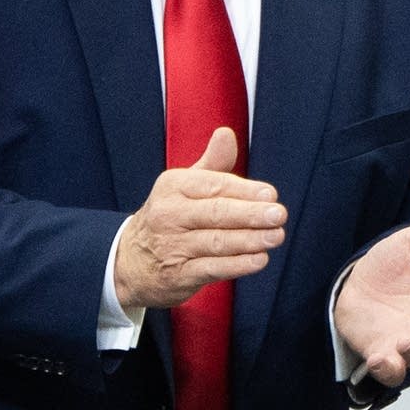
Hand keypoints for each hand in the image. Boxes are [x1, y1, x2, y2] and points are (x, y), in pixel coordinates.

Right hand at [112, 128, 285, 310]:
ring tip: (275, 236)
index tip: (270, 194)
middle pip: (216, 213)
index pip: (213, 186)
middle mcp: (169, 215)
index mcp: (173, 186)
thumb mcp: (185, 186)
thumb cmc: (170, 216)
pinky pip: (212, 269)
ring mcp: (172, 247)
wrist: (130, 260)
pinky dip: (237, 265)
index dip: (244, 190)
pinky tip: (259, 260)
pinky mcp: (177, 275)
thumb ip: (212, 163)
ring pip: (217, 242)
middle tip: (278, 215)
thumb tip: (226, 133)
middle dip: (251, 214)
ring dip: (250, 240)